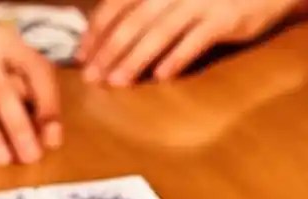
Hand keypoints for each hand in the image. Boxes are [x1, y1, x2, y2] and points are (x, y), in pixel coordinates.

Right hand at [0, 7, 60, 164]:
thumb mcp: (0, 57)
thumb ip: (22, 88)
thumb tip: (46, 134)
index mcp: (7, 42)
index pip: (35, 70)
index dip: (47, 104)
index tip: (52, 139)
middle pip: (1, 90)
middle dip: (18, 127)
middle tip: (30, 158)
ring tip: (0, 160)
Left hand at [78, 0, 296, 85]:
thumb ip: (148, 8)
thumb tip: (111, 37)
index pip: (118, 4)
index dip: (97, 30)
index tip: (82, 56)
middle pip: (133, 21)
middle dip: (109, 51)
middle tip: (92, 77)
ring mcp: (200, 2)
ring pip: (159, 33)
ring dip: (135, 59)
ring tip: (117, 82)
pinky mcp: (225, 19)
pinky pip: (196, 40)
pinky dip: (177, 58)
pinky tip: (160, 77)